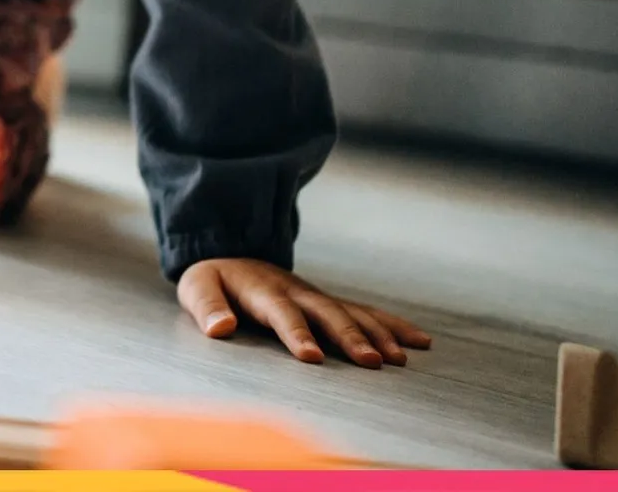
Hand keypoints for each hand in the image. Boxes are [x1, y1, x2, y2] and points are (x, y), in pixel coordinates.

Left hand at [177, 258, 431, 368]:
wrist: (231, 254)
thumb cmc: (213, 280)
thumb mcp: (197, 288)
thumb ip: (207, 308)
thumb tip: (220, 329)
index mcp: (263, 291)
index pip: (282, 314)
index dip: (297, 335)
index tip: (312, 358)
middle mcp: (297, 292)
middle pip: (327, 314)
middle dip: (350, 337)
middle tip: (373, 363)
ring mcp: (317, 296)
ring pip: (352, 313)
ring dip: (377, 334)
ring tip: (399, 358)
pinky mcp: (329, 303)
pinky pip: (366, 312)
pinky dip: (393, 325)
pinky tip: (420, 342)